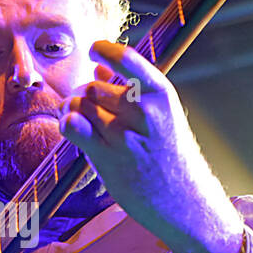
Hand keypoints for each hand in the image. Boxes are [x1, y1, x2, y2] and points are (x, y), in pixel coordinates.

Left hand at [58, 40, 243, 252]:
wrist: (185, 202)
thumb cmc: (172, 157)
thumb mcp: (163, 117)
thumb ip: (132, 90)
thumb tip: (101, 67)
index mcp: (162, 95)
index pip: (127, 58)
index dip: (103, 49)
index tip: (94, 50)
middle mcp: (144, 111)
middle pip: (93, 85)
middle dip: (84, 91)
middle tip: (87, 102)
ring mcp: (124, 135)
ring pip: (80, 103)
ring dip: (72, 107)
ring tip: (79, 118)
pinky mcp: (107, 157)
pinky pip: (73, 125)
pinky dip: (67, 121)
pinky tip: (73, 127)